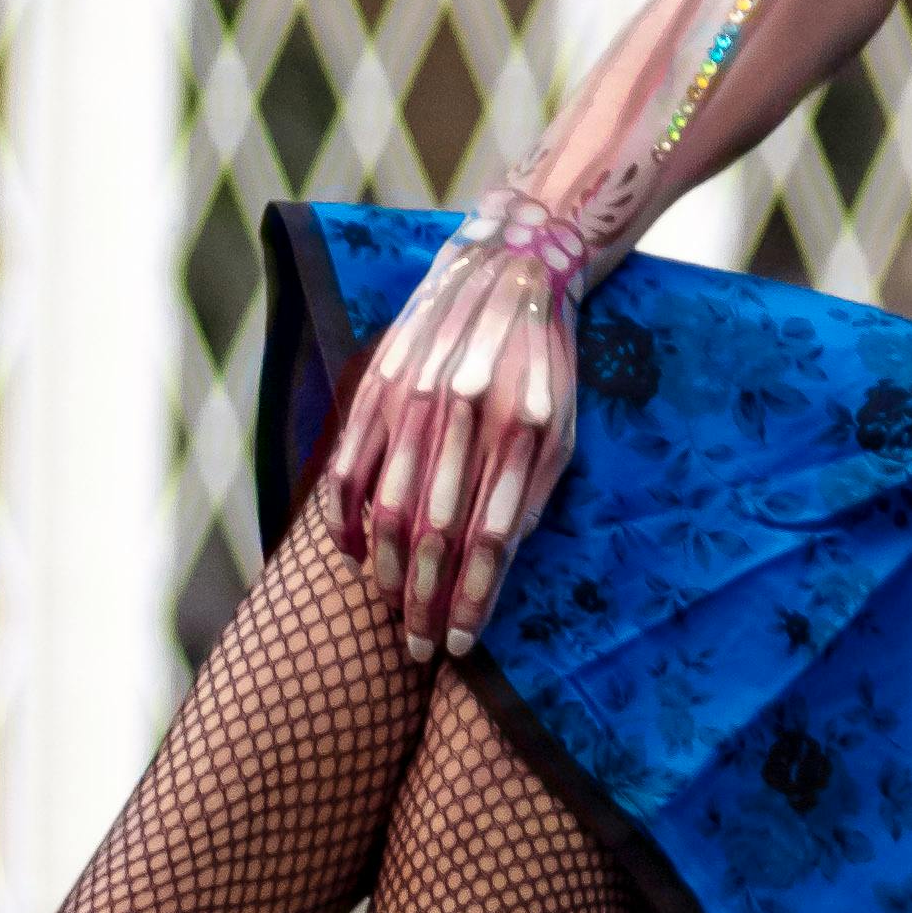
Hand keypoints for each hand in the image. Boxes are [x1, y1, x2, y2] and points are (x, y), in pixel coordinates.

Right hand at [324, 207, 586, 663]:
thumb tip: (498, 558)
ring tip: (392, 615)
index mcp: (520, 431)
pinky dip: (347, 518)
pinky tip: (355, 554)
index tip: (460, 644)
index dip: (471, 599)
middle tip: (420, 649)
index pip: (489, 538)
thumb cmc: (547, 361)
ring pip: (388, 507)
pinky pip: (350, 466)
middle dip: (425, 603)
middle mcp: (464, 418)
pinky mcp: (379, 385)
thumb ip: (533, 493)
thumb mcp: (564, 427)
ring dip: (387, 573)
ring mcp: (415, 399)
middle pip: (436, 535)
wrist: (514, 263)